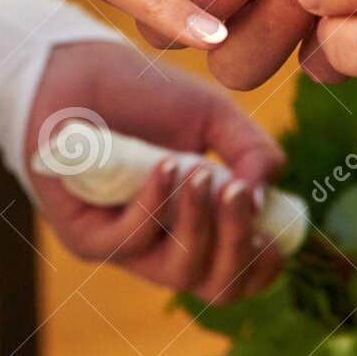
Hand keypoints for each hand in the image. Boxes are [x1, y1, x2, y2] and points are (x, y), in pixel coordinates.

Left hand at [25, 40, 283, 301]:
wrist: (80, 69)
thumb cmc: (147, 95)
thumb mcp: (214, 117)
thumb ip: (252, 152)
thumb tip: (265, 200)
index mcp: (199, 227)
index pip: (236, 277)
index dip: (262, 269)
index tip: (275, 236)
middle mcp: (163, 247)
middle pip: (215, 286)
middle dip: (238, 245)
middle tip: (242, 195)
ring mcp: (124, 248)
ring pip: (176, 271)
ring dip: (199, 224)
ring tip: (203, 173)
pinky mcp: (85, 238)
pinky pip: (129, 241)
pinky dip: (155, 205)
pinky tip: (166, 166)